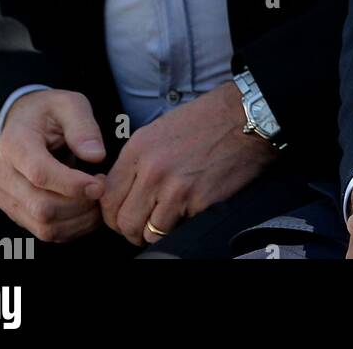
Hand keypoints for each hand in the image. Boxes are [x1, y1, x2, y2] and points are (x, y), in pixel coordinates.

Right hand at [0, 89, 107, 242]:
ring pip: (44, 226)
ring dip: (79, 219)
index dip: (72, 184)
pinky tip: (88, 210)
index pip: (40, 173)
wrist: (22, 122)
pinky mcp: (16, 212)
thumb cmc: (49, 112)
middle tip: (104, 187)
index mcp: (15, 143)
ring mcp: (7, 197)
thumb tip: (96, 156)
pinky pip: (45, 232)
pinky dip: (72, 228)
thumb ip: (83, 126)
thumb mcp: (69, 103)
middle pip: (42, 206)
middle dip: (80, 204)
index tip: (100, 184)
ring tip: (99, 199)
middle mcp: (4, 175)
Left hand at [101, 81, 276, 246]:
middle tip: (143, 225)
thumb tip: (121, 190)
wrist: (245, 118)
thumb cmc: (205, 120)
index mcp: (138, 149)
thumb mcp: (160, 129)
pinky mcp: (199, 204)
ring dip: (155, 231)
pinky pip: (178, 231)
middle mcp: (152, 170)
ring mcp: (176, 189)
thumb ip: (137, 160)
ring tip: (167, 220)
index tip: (123, 215)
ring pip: (148, 233)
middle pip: (124, 222)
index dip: (112, 213)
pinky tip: (190, 209)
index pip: (108, 197)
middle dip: (131, 229)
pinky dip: (182, 226)